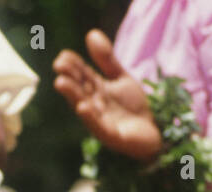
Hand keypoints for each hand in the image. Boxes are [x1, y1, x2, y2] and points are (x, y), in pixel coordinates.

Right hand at [53, 29, 162, 162]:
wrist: (153, 132)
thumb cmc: (133, 107)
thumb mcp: (121, 78)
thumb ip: (106, 59)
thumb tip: (91, 33)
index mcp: (96, 91)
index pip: (82, 75)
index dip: (73, 66)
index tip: (63, 55)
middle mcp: (95, 105)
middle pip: (80, 90)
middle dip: (69, 79)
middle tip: (58, 66)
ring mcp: (102, 121)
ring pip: (84, 107)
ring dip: (73, 96)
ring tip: (61, 83)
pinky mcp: (112, 136)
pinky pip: (100, 127)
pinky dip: (91, 118)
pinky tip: (83, 107)